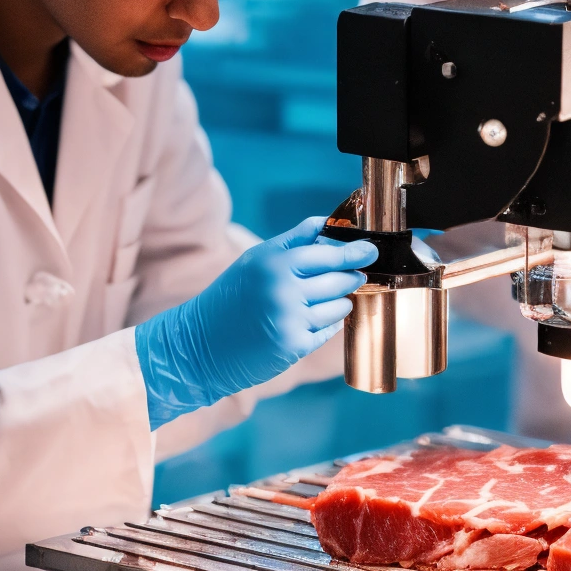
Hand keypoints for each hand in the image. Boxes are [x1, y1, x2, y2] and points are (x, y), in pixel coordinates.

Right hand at [135, 217, 376, 426]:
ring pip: (339, 306)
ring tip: (321, 301)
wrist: (200, 345)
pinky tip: (309, 321)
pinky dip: (327, 324)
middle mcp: (283, 289)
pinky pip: (329, 330)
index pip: (328, 252)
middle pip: (339, 278)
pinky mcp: (294, 347)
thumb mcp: (256, 260)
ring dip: (339, 302)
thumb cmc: (231, 298)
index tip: (370, 249)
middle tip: (355, 274)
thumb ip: (294, 240)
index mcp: (273, 262)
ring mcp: (290, 319)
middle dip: (351, 276)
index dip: (353, 251)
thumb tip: (329, 222)